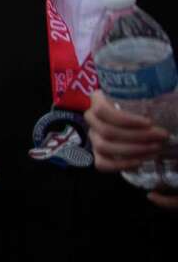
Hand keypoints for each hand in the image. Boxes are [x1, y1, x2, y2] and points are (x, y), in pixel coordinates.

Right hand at [85, 91, 177, 210]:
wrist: (137, 123)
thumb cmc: (142, 108)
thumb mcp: (145, 99)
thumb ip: (152, 99)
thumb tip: (171, 96)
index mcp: (98, 100)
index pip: (102, 110)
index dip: (125, 119)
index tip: (149, 122)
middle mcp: (92, 119)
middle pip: (106, 131)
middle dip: (137, 136)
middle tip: (161, 136)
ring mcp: (93, 137)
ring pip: (104, 147)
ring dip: (132, 150)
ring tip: (155, 148)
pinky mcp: (97, 154)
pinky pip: (102, 163)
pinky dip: (121, 164)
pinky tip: (139, 162)